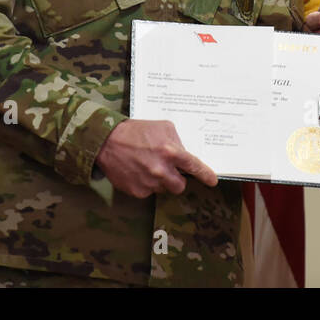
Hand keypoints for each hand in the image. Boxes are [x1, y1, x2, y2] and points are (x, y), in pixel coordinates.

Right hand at [95, 119, 217, 198]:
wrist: (107, 142)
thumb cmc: (136, 131)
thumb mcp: (162, 127)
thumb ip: (177, 141)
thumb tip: (185, 154)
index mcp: (170, 152)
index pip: (194, 167)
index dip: (205, 175)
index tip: (212, 181)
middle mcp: (161, 170)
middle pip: (180, 186)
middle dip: (177, 179)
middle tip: (167, 169)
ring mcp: (149, 183)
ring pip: (164, 189)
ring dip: (160, 181)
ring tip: (147, 167)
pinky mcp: (137, 191)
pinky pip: (149, 192)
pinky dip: (146, 184)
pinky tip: (138, 171)